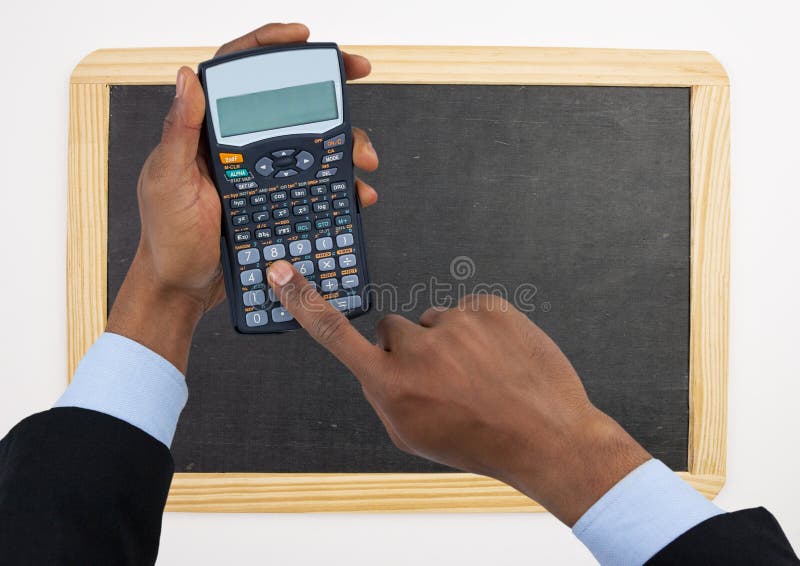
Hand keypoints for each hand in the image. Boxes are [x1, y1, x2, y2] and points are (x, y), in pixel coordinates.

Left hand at [106, 23, 379, 371]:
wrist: (183, 286)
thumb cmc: (167, 236)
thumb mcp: (168, 181)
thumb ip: (179, 131)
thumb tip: (186, 77)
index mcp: (207, 132)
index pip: (239, 74)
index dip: (271, 46)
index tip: (304, 37)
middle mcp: (238, 146)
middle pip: (288, 105)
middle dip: (327, 92)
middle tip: (357, 79)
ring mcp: (261, 174)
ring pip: (311, 146)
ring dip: (344, 145)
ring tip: (363, 160)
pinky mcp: (277, 202)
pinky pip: (316, 186)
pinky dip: (341, 186)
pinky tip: (356, 193)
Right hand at [266, 261, 649, 524]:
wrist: (546, 435)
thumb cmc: (479, 440)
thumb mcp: (412, 434)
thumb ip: (383, 393)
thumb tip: (378, 359)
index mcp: (391, 384)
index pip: (334, 334)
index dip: (302, 301)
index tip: (280, 270)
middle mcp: (418, 349)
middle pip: (393, 328)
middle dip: (410, 347)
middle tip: (444, 376)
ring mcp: (456, 323)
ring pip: (434, 320)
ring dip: (449, 342)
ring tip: (480, 374)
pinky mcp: (488, 307)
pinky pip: (468, 311)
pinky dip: (479, 331)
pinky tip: (497, 359)